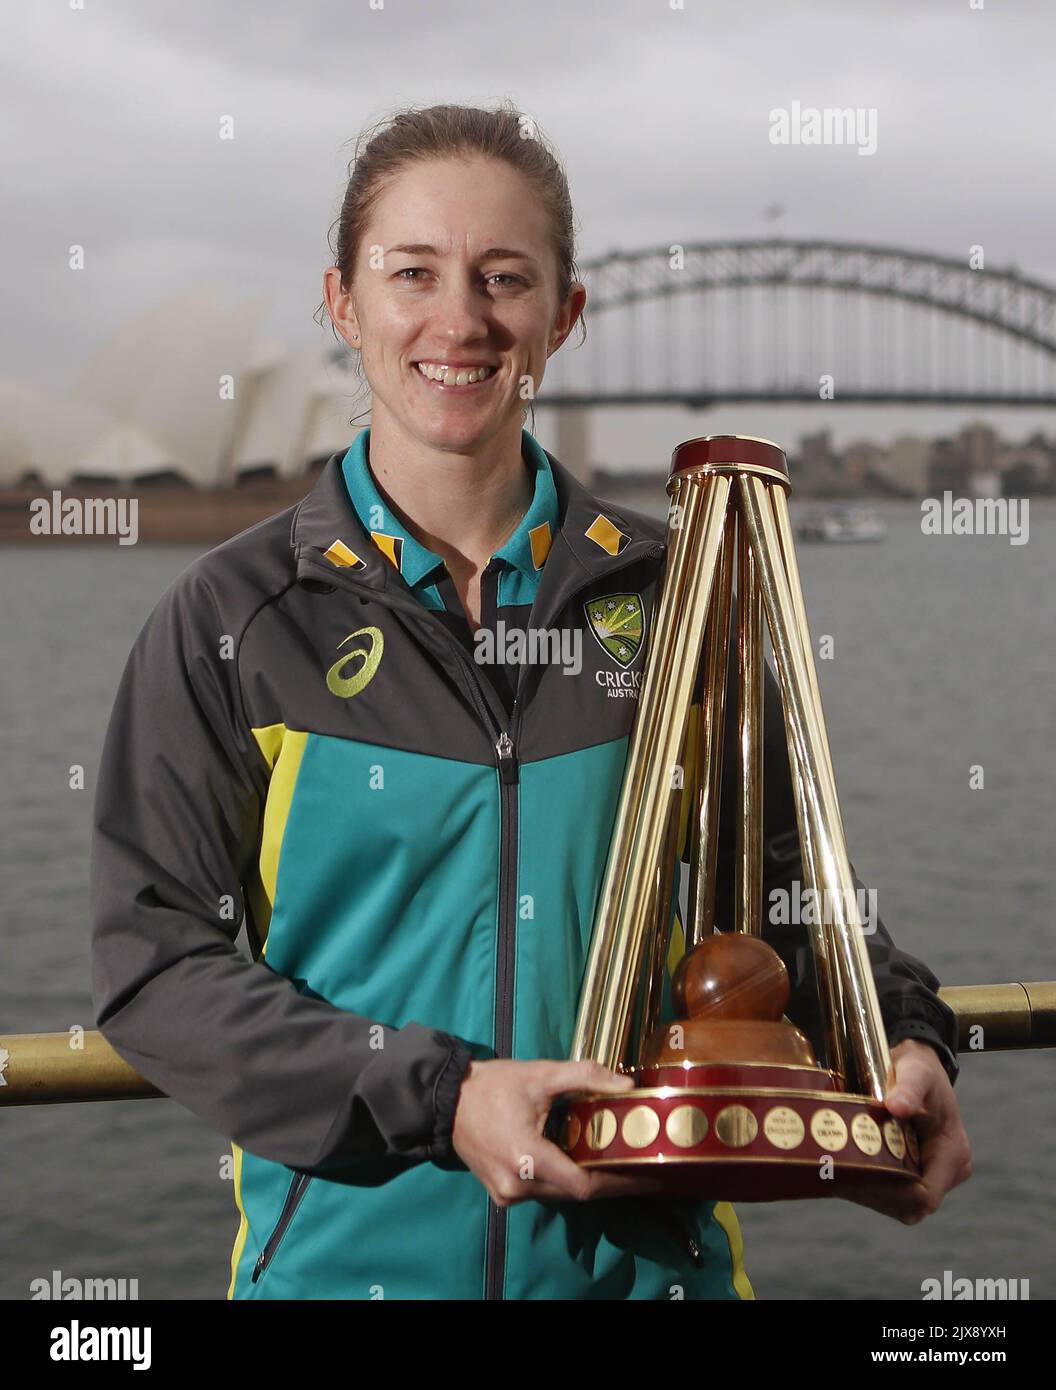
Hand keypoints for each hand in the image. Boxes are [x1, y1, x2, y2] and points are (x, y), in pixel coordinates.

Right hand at [451, 1058, 667, 1206]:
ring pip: (558, 1193)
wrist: (445, 1100)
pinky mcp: (501, 1194)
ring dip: (583, 1178)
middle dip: (607, 1180)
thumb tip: (627, 1087)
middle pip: (574, 1192)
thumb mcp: (541, 1074)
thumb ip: (585, 1077)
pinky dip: (561, 1178)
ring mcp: (507, 1194)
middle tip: (637, 1164)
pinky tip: (576, 1159)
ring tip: (612, 1160)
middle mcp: (517, 1185)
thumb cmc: (493, 1086)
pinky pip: (541, 1191)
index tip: (648, 1178)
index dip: (619, 1183)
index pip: (583, 1186)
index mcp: (526, 1157)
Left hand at [845, 1038, 971, 1223]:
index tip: (856, 1176)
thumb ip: (909, 1088)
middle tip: (836, 1174)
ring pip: (898, 1204)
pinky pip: (892, 1192)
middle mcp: (945, 1171)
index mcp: (952, 1153)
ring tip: (834, 1171)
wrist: (917, 1068)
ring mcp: (929, 1173)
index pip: (925, 1196)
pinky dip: (868, 1185)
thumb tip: (896, 1106)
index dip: (891, 1194)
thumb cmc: (920, 1069)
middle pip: (909, 1206)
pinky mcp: (913, 1172)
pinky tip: (843, 1169)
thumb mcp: (917, 1072)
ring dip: (868, 1192)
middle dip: (873, 1195)